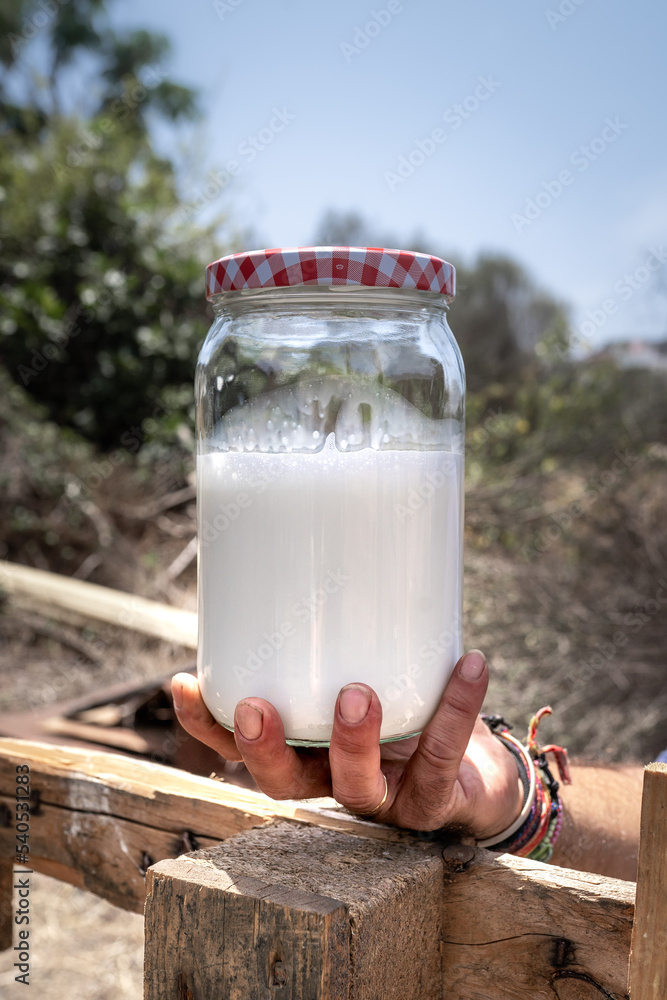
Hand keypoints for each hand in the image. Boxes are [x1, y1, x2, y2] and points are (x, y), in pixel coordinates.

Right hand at [171, 649, 522, 838]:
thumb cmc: (409, 709)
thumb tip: (323, 537)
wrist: (478, 777)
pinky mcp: (436, 800)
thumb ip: (343, 629)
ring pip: (357, 786)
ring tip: (358, 695)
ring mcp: (385, 798)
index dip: (209, 725)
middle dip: (265, 749)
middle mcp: (334, 781)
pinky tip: (471, 663)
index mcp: (305, 752)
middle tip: (259, 708)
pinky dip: (456, 707)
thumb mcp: (368, 667)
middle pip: (284, 782)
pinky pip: (443, 756)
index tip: (182, 684)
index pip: (241, 747)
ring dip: (353, 743)